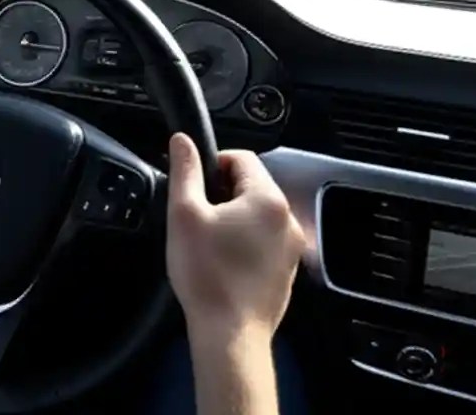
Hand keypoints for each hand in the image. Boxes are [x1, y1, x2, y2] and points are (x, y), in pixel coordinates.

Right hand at [165, 133, 305, 340]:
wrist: (229, 334)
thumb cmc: (207, 276)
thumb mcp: (184, 215)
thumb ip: (185, 171)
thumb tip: (183, 141)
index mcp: (267, 199)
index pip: (241, 157)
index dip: (212, 165)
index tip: (194, 187)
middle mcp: (288, 218)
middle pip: (252, 185)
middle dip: (223, 193)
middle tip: (198, 217)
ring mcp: (292, 246)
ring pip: (259, 214)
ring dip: (234, 218)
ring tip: (209, 242)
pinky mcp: (288, 269)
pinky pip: (266, 240)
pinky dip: (246, 242)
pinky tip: (225, 262)